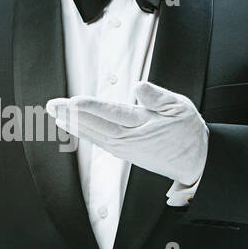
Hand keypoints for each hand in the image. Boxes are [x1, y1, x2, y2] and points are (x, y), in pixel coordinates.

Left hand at [46, 80, 207, 184]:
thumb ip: (159, 97)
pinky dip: (83, 133)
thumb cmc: (189, 132)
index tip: (72, 101)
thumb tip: (139, 86)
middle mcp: (130, 138)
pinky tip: (71, 126)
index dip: (91, 107)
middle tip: (51, 105)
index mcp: (143, 124)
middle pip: (96, 125)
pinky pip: (98, 141)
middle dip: (72, 115)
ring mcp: (125, 148)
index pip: (112, 113)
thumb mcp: (181, 108)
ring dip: (72, 124)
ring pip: (93, 134)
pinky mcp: (123, 152)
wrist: (196, 162)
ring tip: (54, 114)